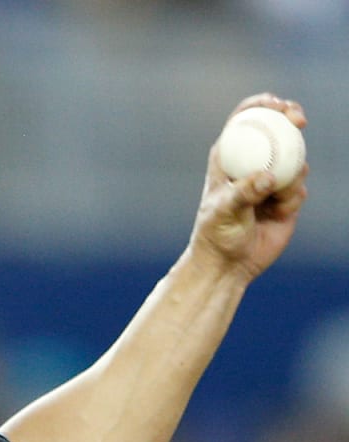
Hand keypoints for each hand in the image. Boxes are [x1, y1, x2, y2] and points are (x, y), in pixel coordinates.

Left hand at [188, 93, 308, 279]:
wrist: (229, 262)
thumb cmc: (217, 233)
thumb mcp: (225, 211)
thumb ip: (245, 193)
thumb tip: (268, 177)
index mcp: (228, 157)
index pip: (245, 120)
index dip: (262, 105)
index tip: (277, 104)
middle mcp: (251, 163)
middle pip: (276, 129)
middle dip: (290, 118)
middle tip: (299, 120)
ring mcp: (269, 179)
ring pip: (293, 159)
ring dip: (291, 173)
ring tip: (276, 197)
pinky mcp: (286, 196)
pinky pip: (299, 187)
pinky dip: (293, 197)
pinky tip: (279, 212)